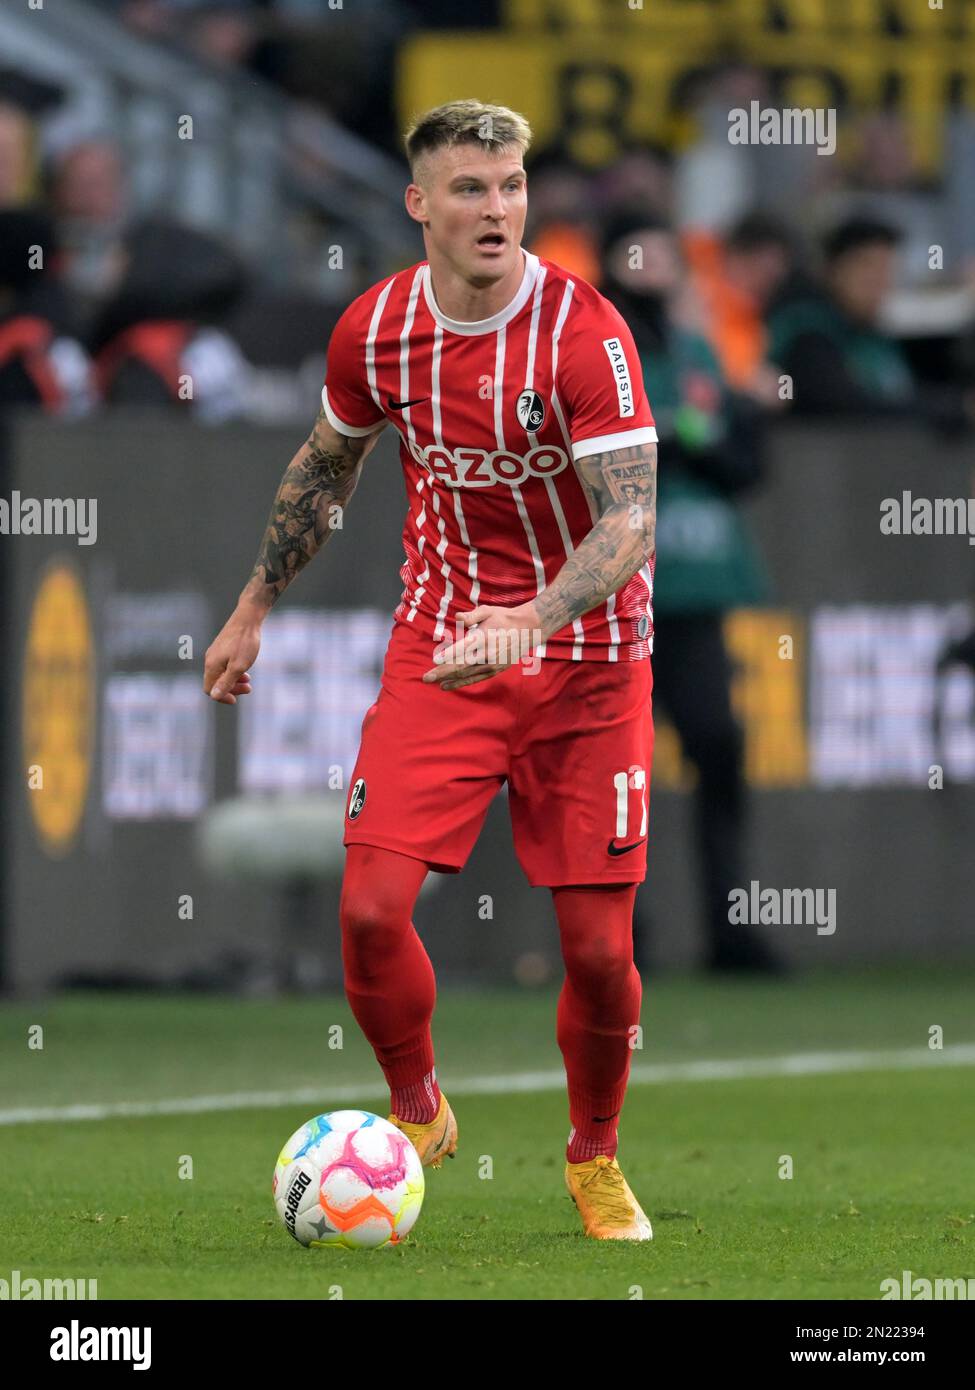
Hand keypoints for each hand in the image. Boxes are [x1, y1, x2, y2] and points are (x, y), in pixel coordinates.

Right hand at [204, 606, 261, 703]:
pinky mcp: (222, 647)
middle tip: (249, 688)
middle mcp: (210, 659)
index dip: (221, 697)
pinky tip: (246, 669)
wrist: (247, 618)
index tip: (236, 700)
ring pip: (221, 673)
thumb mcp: (238, 666)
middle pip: (215, 682)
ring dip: (234, 680)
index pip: (209, 689)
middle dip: (231, 689)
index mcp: (211, 665)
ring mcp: (215, 653)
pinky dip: (234, 670)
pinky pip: (225, 665)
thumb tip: (213, 696)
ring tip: (249, 680)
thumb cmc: (245, 643)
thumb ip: (226, 682)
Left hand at [422, 602, 542, 690]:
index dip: (449, 655)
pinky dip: (462, 682)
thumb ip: (471, 615)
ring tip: (434, 683)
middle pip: (461, 665)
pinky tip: (449, 685)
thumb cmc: (504, 617)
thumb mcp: (488, 611)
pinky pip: (476, 678)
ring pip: (467, 674)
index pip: (463, 648)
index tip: (435, 660)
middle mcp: (487, 653)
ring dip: (450, 679)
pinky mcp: (495, 669)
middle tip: (426, 677)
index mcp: (483, 637)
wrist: (528, 629)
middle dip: (442, 672)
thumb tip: (457, 617)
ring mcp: (492, 663)